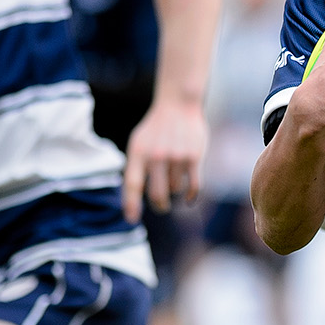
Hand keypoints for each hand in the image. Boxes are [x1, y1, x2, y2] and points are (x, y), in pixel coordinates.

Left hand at [123, 96, 207, 218]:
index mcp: (138, 152)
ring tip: (175, 178)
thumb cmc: (157, 128)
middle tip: (162, 207)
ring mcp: (175, 157)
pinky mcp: (193, 158)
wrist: (178, 105)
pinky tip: (189, 199)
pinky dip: (191, 196)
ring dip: (175, 189)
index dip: (131, 204)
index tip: (131, 219)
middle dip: (160, 205)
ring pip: (175, 189)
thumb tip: (136, 197)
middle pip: (157, 194)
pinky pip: (193, 186)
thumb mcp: (139, 142)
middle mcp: (155, 156)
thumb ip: (137, 166)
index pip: (132, 184)